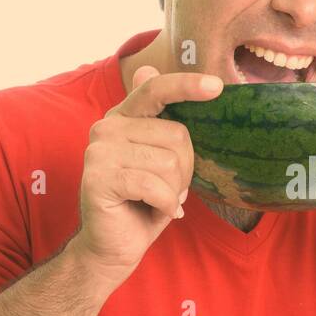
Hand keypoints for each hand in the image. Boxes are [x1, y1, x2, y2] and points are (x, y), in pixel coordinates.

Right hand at [68, 66, 222, 286]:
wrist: (113, 247)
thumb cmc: (143, 203)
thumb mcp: (159, 161)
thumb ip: (159, 122)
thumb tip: (145, 68)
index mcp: (123, 118)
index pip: (156, 90)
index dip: (186, 85)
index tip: (217, 87)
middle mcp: (106, 127)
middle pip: (177, 135)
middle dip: (184, 171)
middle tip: (166, 190)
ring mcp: (98, 151)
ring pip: (169, 163)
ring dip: (174, 191)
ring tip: (157, 202)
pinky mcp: (98, 178)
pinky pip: (154, 186)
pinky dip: (165, 205)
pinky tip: (155, 212)